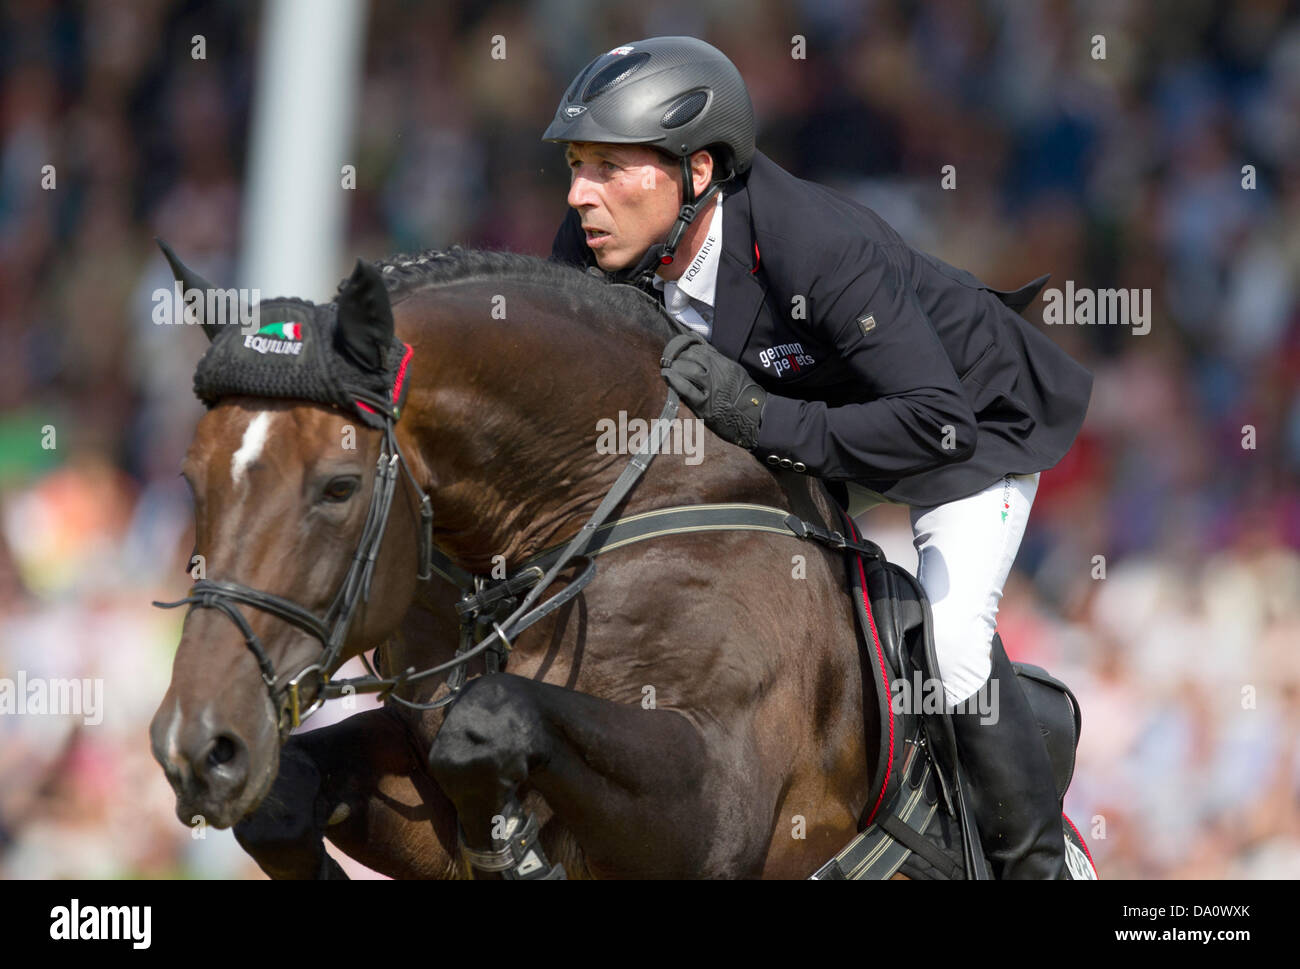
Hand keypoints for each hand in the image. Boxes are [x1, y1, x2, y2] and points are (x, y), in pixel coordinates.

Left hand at [660, 332, 767, 449]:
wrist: (755, 419)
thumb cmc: (745, 398)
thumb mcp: (736, 373)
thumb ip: (720, 362)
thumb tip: (702, 350)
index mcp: (725, 364)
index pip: (701, 349)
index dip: (687, 349)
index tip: (680, 354)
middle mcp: (718, 373)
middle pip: (692, 356)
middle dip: (678, 357)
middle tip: (670, 362)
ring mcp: (711, 388)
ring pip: (688, 369)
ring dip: (674, 367)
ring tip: (667, 369)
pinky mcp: (705, 405)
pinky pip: (686, 389)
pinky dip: (674, 380)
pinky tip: (667, 376)